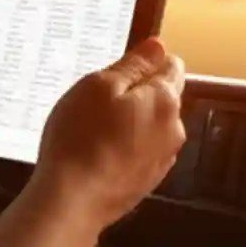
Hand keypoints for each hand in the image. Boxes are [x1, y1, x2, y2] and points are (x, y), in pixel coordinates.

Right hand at [22, 37, 186, 234]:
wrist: (72, 199)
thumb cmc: (81, 137)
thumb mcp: (99, 85)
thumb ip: (132, 64)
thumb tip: (157, 46)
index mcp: (165, 100)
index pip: (170, 65)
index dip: (144, 62)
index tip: (116, 69)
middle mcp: (172, 128)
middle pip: (160, 96)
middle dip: (133, 93)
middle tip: (95, 99)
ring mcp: (162, 158)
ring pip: (148, 124)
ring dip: (127, 120)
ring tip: (91, 128)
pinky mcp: (147, 179)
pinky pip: (138, 149)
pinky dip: (122, 145)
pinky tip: (95, 150)